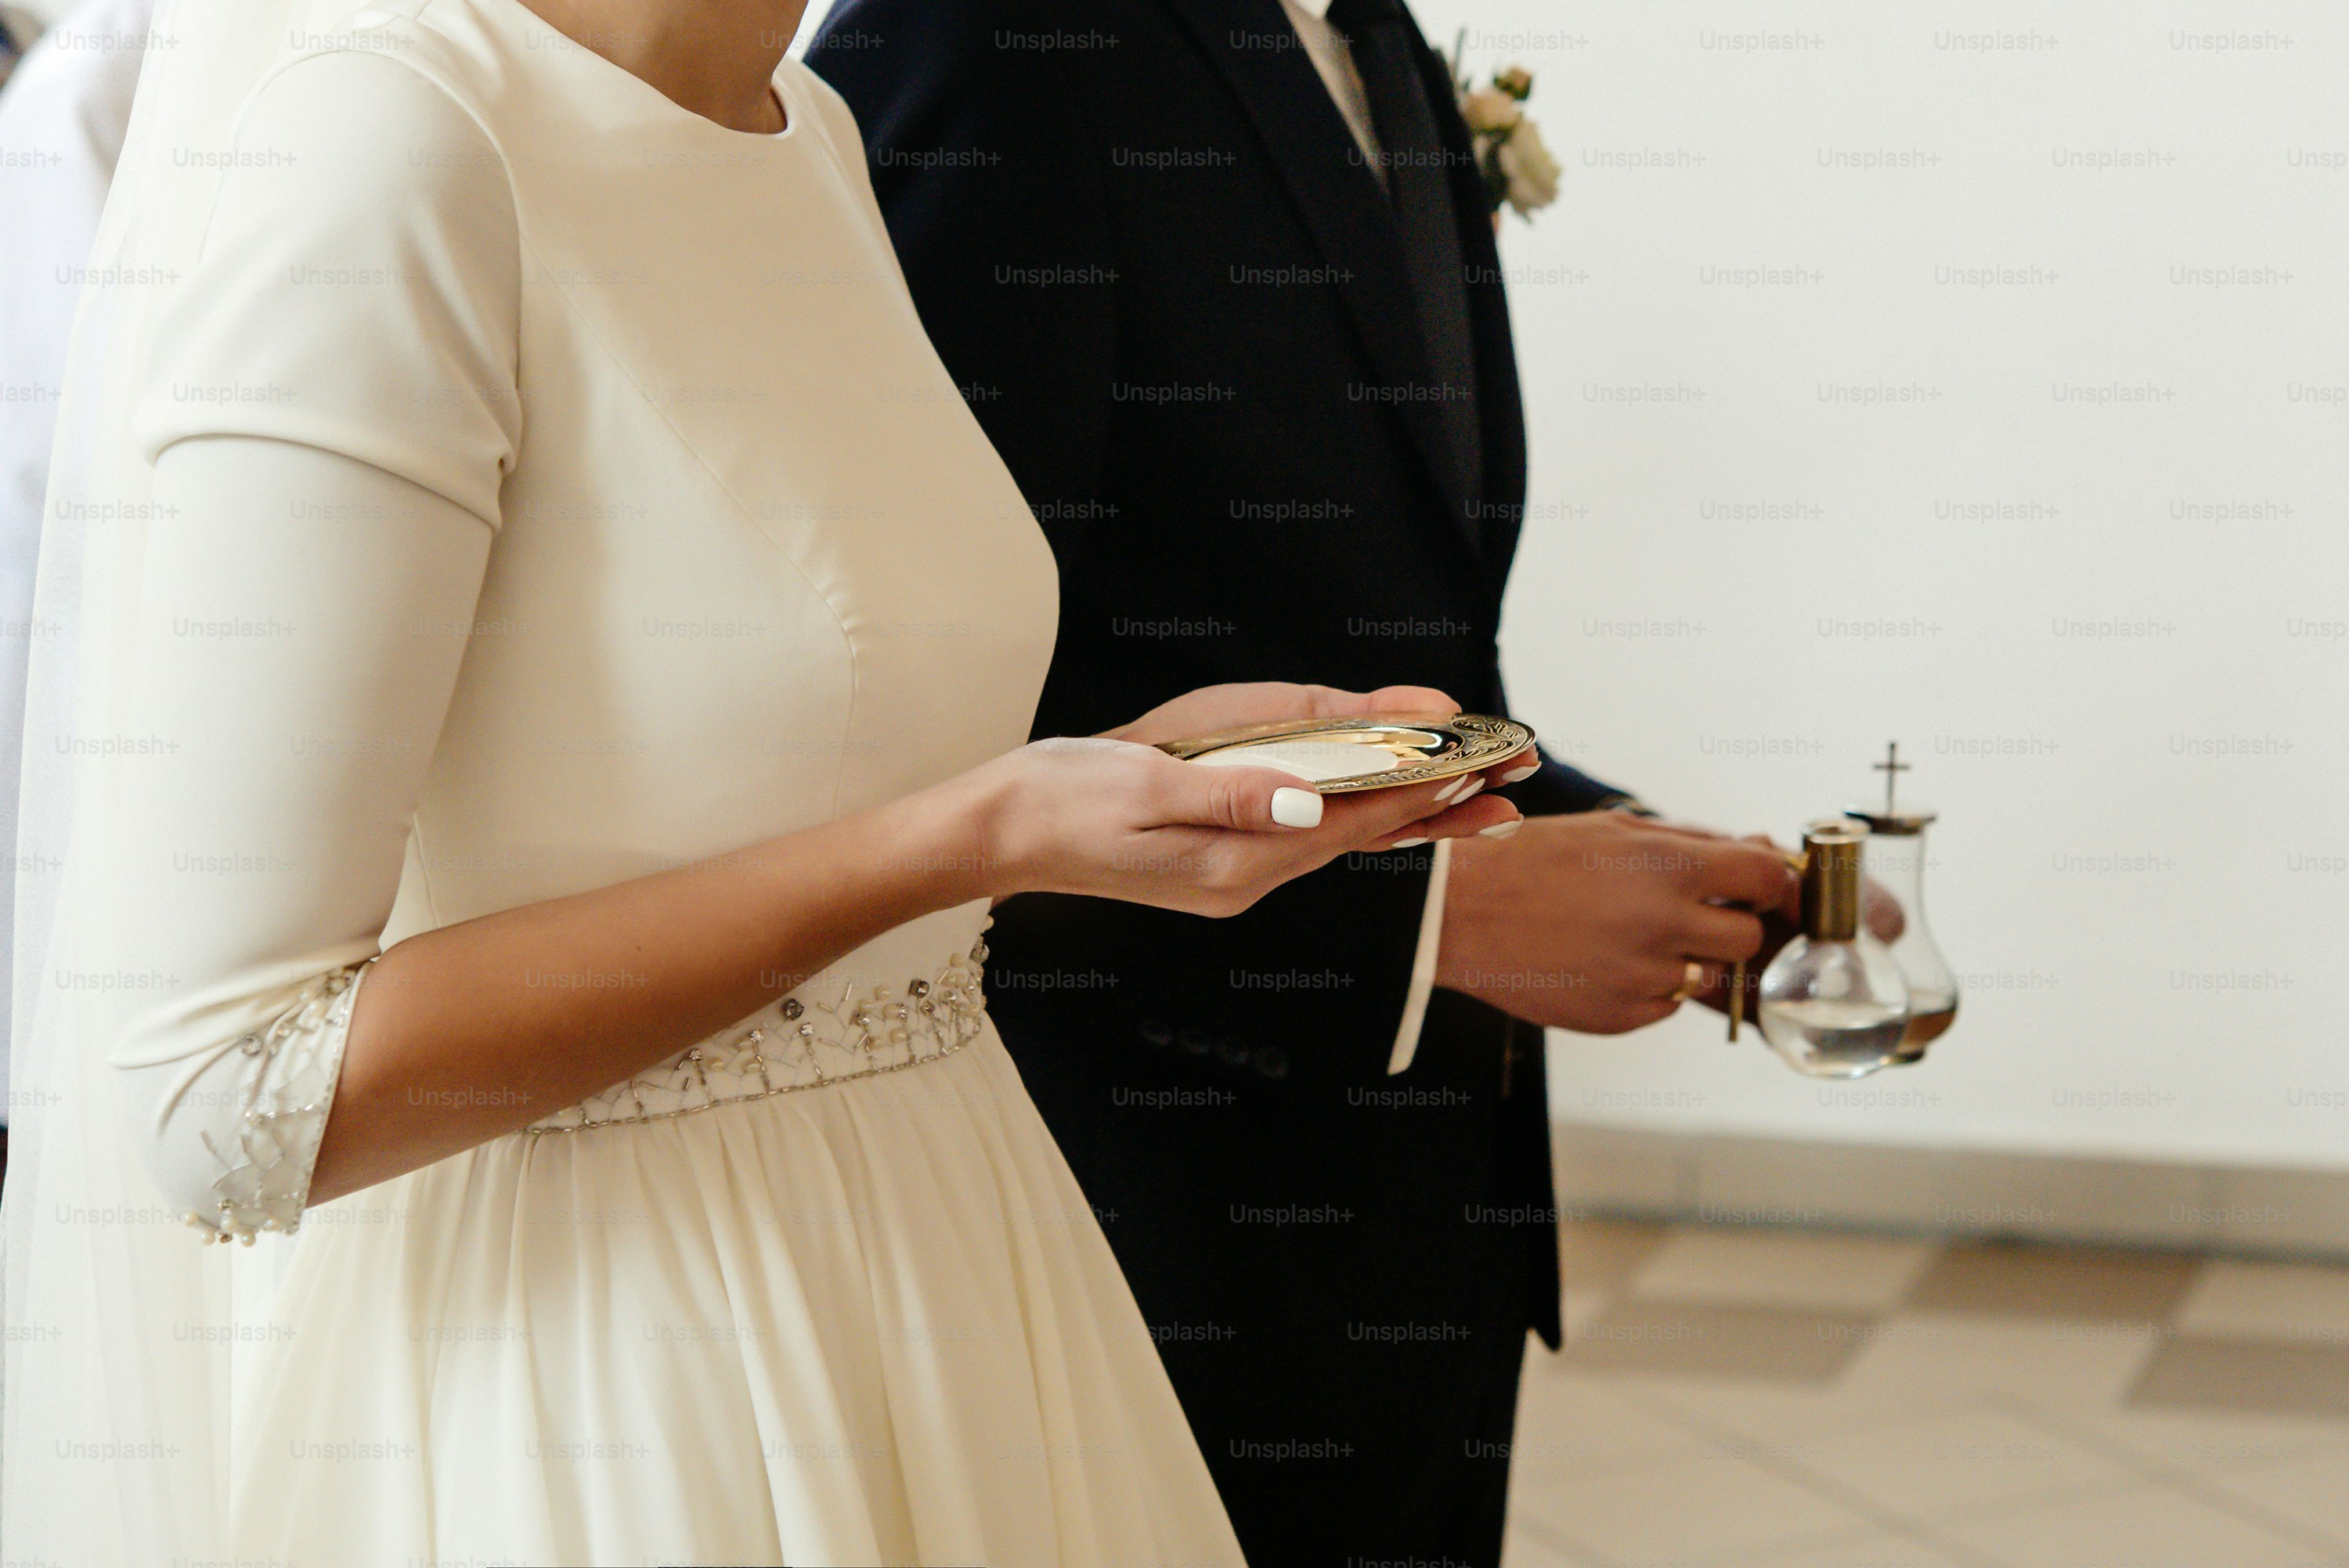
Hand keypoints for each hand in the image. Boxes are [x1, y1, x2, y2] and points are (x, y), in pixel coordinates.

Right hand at [965, 683, 1530, 917]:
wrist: (1003, 830)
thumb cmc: (1062, 800)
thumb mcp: (1140, 788)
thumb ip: (1226, 796)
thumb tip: (1305, 802)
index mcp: (1233, 865)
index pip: (1347, 820)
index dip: (1415, 788)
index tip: (1476, 763)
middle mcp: (1248, 879)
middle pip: (1364, 836)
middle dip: (1439, 805)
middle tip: (1516, 781)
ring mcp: (1240, 873)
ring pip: (1347, 836)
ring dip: (1413, 810)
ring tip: (1483, 793)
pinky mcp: (1228, 856)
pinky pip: (1314, 831)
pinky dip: (1362, 810)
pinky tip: (1393, 801)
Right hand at [1436, 812, 1800, 1032]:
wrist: (1456, 913)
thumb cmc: (1530, 860)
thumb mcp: (1613, 829)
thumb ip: (1690, 843)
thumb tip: (1755, 851)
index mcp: (1668, 867)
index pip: (1768, 877)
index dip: (1777, 881)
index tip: (1770, 886)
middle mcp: (1664, 924)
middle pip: (1748, 936)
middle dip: (1731, 923)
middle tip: (1691, 912)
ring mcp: (1644, 978)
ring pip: (1709, 976)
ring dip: (1688, 956)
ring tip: (1634, 936)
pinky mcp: (1622, 1017)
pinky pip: (1666, 1006)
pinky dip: (1650, 986)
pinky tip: (1605, 961)